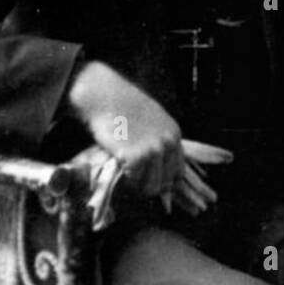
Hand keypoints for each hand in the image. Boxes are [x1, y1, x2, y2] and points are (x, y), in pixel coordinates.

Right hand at [68, 62, 231, 210]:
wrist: (105, 97)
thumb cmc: (123, 108)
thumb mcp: (153, 121)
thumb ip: (160, 140)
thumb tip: (160, 167)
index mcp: (174, 135)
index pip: (178, 171)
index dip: (166, 180)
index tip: (153, 183)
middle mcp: (168, 144)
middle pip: (166, 182)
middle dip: (149, 185)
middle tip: (134, 179)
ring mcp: (153, 151)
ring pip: (151, 187)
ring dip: (137, 185)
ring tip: (126, 172)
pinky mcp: (135, 157)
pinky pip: (133, 180)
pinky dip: (125, 178)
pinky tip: (118, 165)